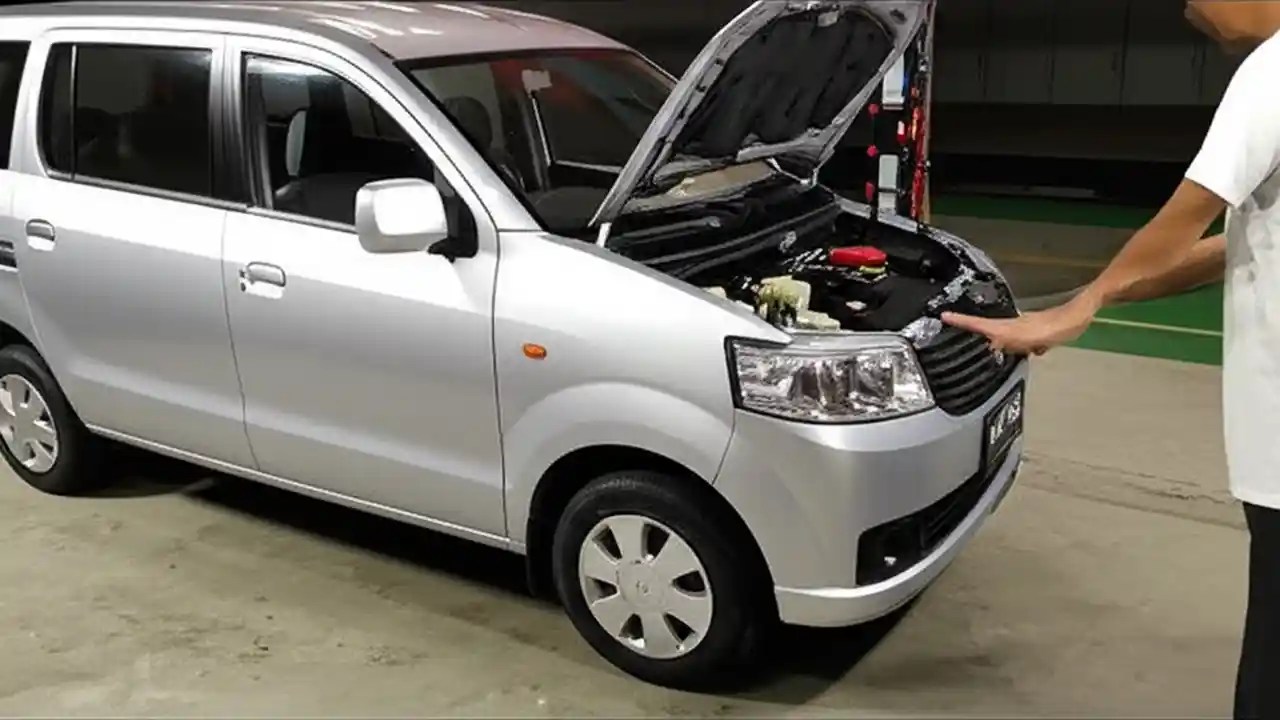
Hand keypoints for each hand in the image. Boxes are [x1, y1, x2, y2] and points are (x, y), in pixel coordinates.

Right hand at [941, 298, 1097, 356]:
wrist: (1083, 313)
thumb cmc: (1062, 325)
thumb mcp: (1038, 338)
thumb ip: (1017, 341)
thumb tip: (992, 342)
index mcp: (1011, 326)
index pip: (981, 324)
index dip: (962, 321)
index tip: (942, 315)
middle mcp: (1014, 326)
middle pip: (988, 329)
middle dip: (970, 328)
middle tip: (954, 328)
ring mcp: (1025, 328)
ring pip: (1005, 336)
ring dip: (996, 341)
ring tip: (989, 350)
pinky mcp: (1037, 332)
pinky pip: (1021, 341)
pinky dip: (1019, 346)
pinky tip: (1028, 352)